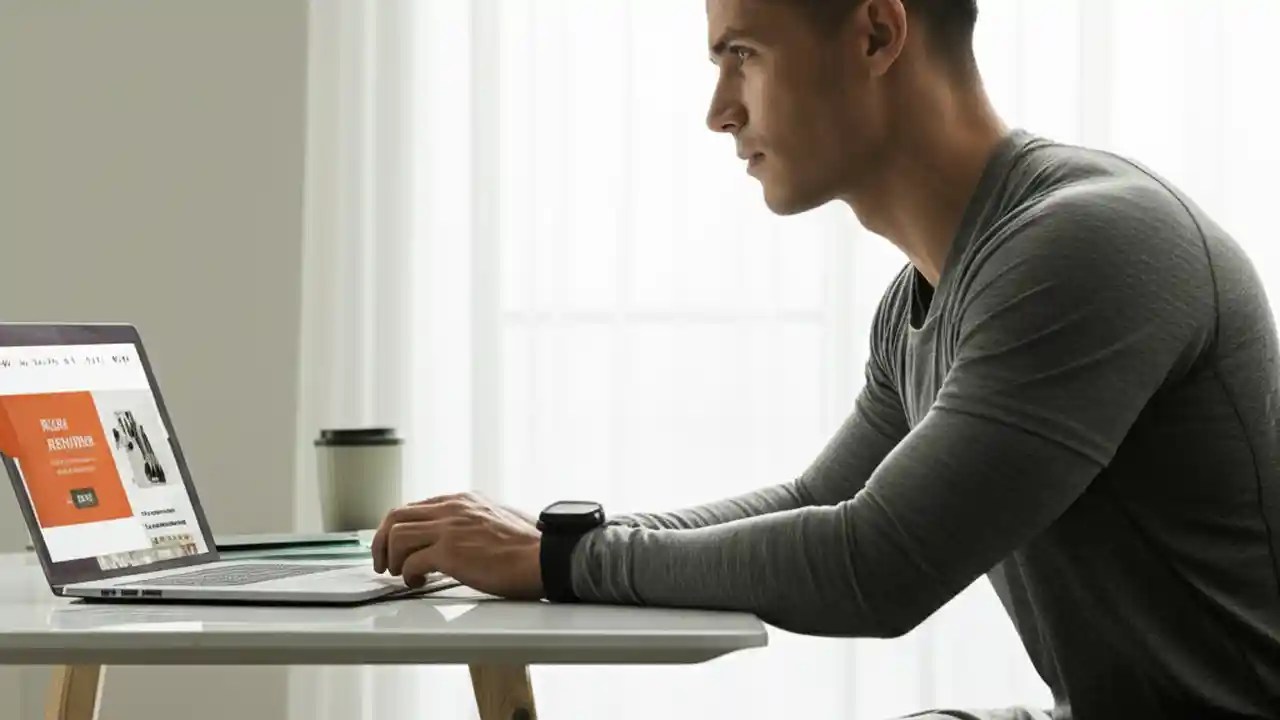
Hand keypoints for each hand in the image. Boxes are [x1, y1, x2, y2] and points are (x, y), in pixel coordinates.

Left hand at [371, 491, 543, 599]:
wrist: (545, 557)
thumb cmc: (529, 547)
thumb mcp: (498, 519)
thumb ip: (474, 522)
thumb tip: (461, 537)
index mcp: (464, 500)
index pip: (416, 507)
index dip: (399, 528)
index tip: (396, 545)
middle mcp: (453, 507)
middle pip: (396, 515)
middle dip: (382, 540)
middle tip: (383, 561)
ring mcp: (450, 527)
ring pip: (396, 534)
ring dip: (391, 557)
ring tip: (399, 573)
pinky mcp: (450, 551)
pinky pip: (411, 560)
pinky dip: (407, 573)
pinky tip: (416, 582)